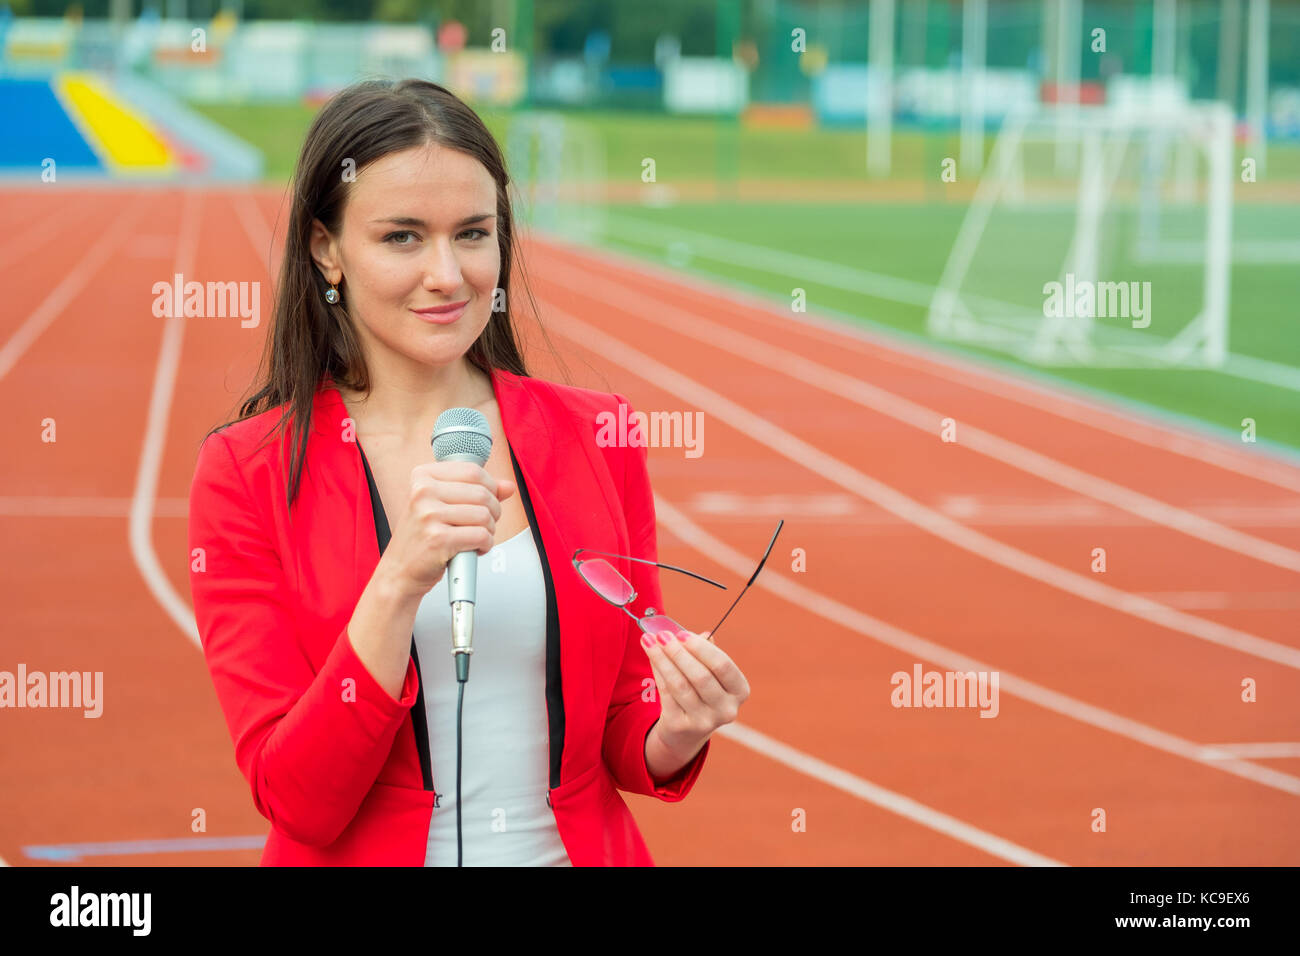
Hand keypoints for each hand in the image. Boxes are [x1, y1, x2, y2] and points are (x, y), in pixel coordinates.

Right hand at [380, 460, 516, 598]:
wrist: (399, 570)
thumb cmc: (422, 537)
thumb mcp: (443, 506)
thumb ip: (476, 492)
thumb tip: (508, 486)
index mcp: (423, 477)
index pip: (473, 471)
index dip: (490, 487)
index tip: (488, 500)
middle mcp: (423, 492)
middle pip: (482, 493)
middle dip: (493, 511)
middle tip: (484, 524)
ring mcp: (429, 515)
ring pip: (484, 515)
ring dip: (489, 530)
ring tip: (477, 537)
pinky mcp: (438, 539)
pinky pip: (481, 536)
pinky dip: (485, 545)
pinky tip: (474, 548)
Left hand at [640, 628, 749, 765]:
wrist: (686, 732)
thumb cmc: (700, 691)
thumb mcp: (710, 673)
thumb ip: (706, 652)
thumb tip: (702, 634)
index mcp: (740, 691)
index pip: (723, 665)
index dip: (701, 648)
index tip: (681, 634)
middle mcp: (726, 710)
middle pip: (701, 676)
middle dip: (679, 653)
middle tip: (662, 635)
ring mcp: (704, 722)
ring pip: (680, 685)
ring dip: (662, 659)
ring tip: (649, 641)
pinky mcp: (680, 726)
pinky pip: (665, 694)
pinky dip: (657, 671)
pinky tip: (651, 656)